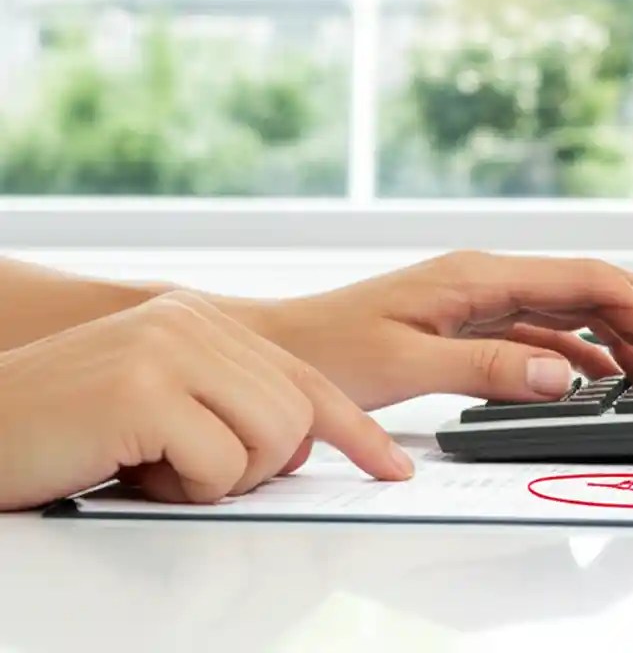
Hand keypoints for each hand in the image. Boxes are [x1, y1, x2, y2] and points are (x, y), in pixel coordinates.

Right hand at [0, 292, 412, 511]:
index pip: (304, 379)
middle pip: (297, 418)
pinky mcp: (143, 391)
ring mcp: (166, 349)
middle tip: (185, 470)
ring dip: (218, 480)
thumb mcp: (161, 405)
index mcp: (199, 320)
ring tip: (154, 467)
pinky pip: (221, 467)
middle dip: (255, 467)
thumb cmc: (64, 429)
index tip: (391, 468)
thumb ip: (231, 406)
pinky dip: (184, 490)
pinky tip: (131, 471)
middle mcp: (189, 321)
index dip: (355, 431)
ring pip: (272, 440)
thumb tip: (306, 444)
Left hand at [241, 251, 632, 410]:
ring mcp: (480, 302)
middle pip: (588, 292)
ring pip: (572, 315)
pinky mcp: (470, 327)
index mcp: (479, 276)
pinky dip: (581, 355)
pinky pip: (544, 337)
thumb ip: (490, 368)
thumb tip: (567, 376)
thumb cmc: (329, 351)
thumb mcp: (408, 361)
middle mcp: (487, 279)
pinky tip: (602, 376)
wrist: (278, 349)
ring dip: (621, 339)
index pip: (582, 281)